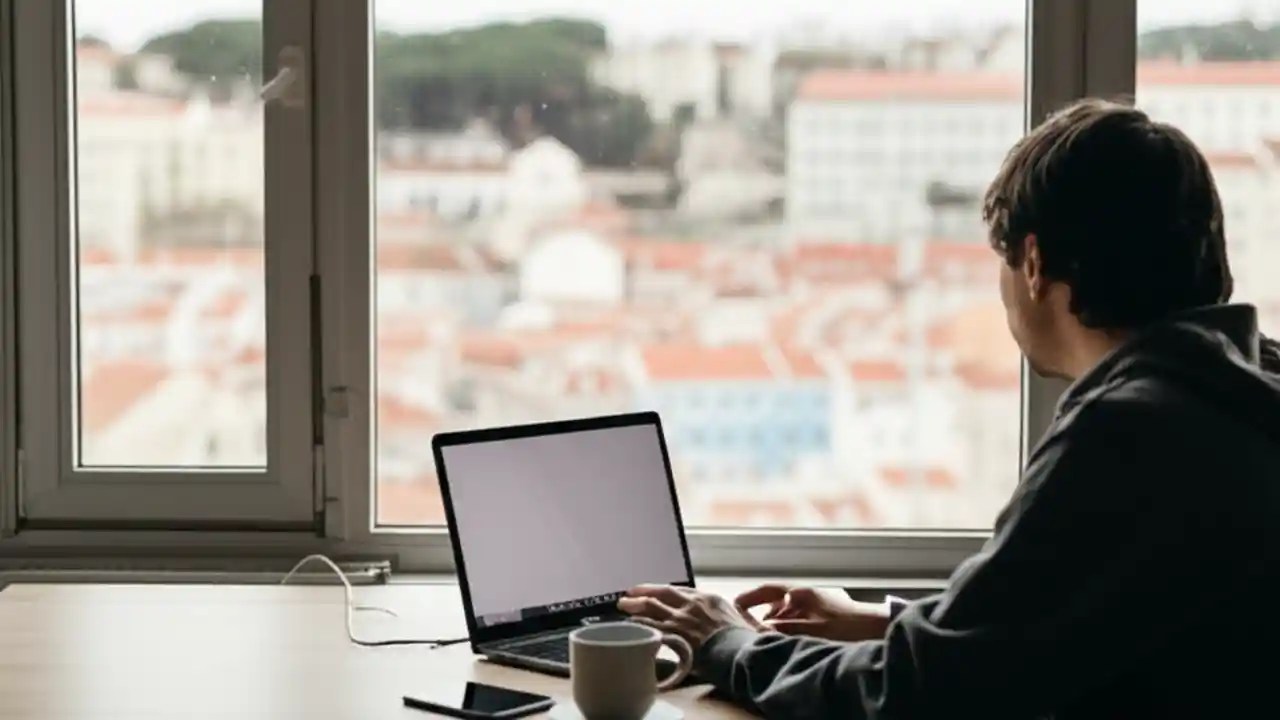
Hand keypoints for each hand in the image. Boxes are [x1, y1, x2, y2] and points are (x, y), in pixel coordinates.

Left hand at [617, 584, 761, 650]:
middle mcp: (692, 604)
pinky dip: (638, 624)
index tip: (655, 591)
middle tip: (630, 592)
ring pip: (652, 607)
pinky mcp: (674, 635)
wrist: (740, 652)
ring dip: (635, 606)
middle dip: (644, 591)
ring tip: (623, 605)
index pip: (681, 590)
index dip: (664, 590)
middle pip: (662, 593)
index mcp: (709, 598)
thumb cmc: (745, 641)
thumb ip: (731, 617)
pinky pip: (650, 626)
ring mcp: (681, 619)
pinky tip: (629, 625)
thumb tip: (735, 620)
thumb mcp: (742, 621)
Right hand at [734, 583, 889, 642]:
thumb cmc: (845, 626)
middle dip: (758, 609)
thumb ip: (785, 629)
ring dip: (773, 618)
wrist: (874, 626)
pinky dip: (785, 622)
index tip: (734, 604)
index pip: (766, 589)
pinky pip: (796, 614)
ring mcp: (814, 601)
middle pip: (774, 598)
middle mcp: (805, 593)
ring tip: (762, 633)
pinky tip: (784, 635)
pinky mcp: (821, 611)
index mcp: (800, 592)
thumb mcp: (812, 630)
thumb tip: (762, 629)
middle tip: (744, 621)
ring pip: (785, 607)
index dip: (749, 597)